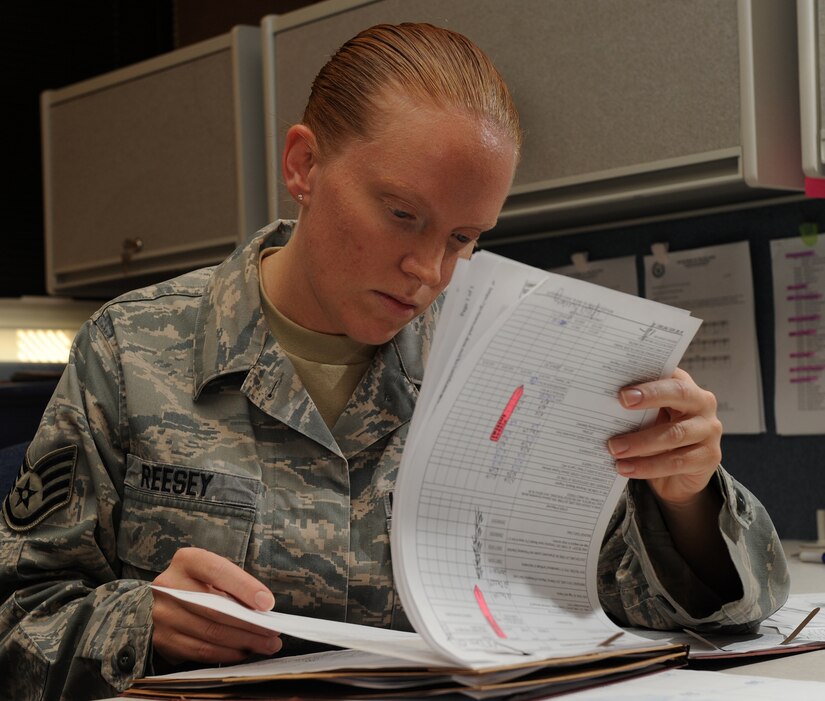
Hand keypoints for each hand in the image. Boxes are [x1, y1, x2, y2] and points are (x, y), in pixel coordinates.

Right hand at [151, 547, 282, 665]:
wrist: (168, 600)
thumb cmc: (203, 583)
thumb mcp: (216, 574)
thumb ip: (236, 586)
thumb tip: (264, 608)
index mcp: (187, 560)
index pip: (218, 572)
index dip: (245, 588)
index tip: (268, 604)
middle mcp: (169, 586)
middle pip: (216, 609)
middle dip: (250, 624)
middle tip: (273, 633)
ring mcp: (163, 614)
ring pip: (210, 633)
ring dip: (243, 642)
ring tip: (266, 645)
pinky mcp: (163, 639)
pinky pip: (201, 651)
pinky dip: (227, 654)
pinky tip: (244, 652)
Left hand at [607, 368, 722, 506]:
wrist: (679, 474)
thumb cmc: (658, 433)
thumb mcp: (648, 417)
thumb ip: (635, 407)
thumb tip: (602, 404)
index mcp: (685, 385)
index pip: (669, 374)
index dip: (648, 380)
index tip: (624, 389)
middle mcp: (702, 403)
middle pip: (679, 394)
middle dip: (650, 397)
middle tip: (621, 403)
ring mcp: (708, 430)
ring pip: (674, 433)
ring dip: (640, 442)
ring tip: (614, 449)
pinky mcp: (709, 457)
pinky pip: (676, 461)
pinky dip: (647, 466)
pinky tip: (626, 468)